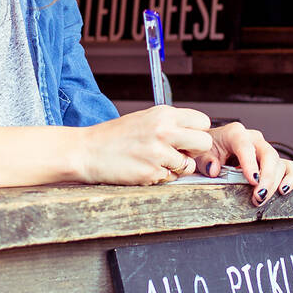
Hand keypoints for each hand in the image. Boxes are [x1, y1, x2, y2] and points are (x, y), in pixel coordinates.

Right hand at [79, 105, 213, 184]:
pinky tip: (145, 168)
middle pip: (204, 142)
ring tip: (157, 161)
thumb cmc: (115, 136)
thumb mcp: (145, 118)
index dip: (197, 132)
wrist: (88, 151)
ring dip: (177, 167)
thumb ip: (171, 124)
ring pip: (189, 165)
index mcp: (163, 114)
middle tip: (180, 152)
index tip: (188, 138)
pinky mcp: (152, 173)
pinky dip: (161, 177)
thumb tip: (195, 134)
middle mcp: (164, 131)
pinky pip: (171, 178)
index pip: (203, 122)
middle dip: (195, 151)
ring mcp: (158, 154)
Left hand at [189, 121, 292, 205]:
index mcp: (235, 134)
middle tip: (258, 195)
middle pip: (268, 154)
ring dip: (274, 182)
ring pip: (278, 163)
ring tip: (262, 198)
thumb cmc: (207, 150)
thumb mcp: (200, 154)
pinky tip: (283, 189)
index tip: (252, 180)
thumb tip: (214, 169)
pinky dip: (289, 178)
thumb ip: (205, 161)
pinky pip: (288, 166)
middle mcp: (253, 139)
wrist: (211, 148)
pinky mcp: (271, 160)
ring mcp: (264, 149)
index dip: (250, 163)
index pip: (246, 146)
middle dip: (266, 177)